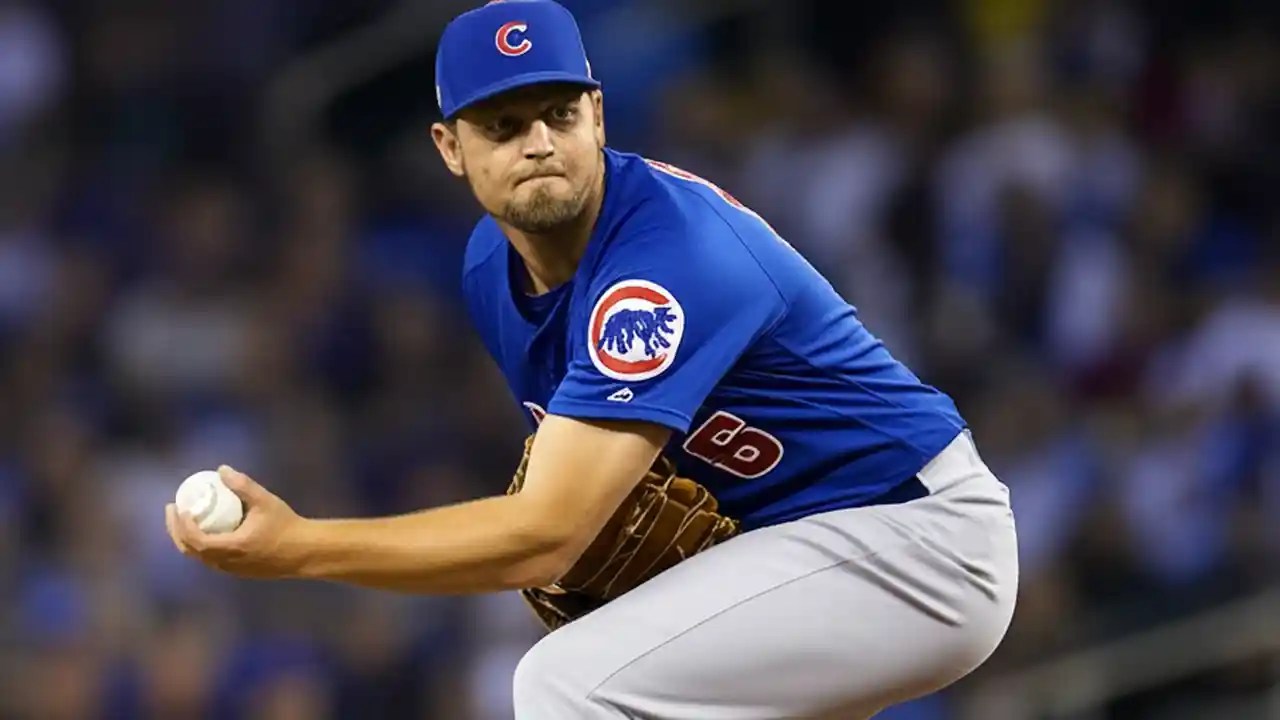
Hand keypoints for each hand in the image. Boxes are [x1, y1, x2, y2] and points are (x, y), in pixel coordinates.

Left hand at [165, 466, 310, 578]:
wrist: (305, 552)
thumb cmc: (286, 526)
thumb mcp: (265, 501)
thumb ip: (243, 485)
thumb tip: (221, 469)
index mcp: (230, 548)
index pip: (194, 540)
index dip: (181, 525)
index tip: (178, 507)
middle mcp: (226, 563)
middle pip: (190, 551)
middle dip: (176, 530)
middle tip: (173, 510)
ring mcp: (231, 570)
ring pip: (200, 557)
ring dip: (187, 538)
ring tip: (185, 519)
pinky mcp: (238, 571)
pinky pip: (211, 559)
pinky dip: (201, 545)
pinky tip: (206, 531)